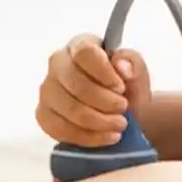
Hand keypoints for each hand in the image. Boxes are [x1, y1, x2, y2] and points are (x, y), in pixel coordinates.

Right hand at [36, 33, 152, 146]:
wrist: (121, 112)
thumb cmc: (126, 86)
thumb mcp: (137, 73)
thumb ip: (133, 64)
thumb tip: (121, 65)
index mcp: (81, 44)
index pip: (84, 53)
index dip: (103, 72)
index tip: (121, 87)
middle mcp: (58, 63)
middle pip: (74, 83)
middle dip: (103, 100)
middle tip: (124, 108)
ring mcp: (47, 90)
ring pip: (68, 109)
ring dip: (98, 121)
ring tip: (120, 124)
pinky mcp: (44, 115)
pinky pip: (60, 129)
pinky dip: (88, 136)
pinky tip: (107, 136)